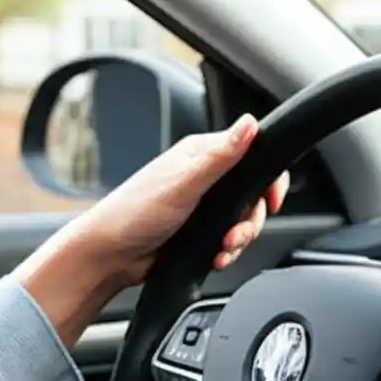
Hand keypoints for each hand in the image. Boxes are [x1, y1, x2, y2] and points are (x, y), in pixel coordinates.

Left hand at [15, 114, 289, 345]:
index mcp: (202, 155)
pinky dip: (227, 251)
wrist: (109, 256)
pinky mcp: (200, 231)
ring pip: (243, 220)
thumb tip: (250, 124)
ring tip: (222, 249)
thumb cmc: (134, 213)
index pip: (252, 154)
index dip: (269, 179)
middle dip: (251, 219)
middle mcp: (205, 177)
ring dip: (239, 239)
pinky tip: (215, 257)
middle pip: (254, 194)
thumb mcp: (183, 183)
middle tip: (235, 234)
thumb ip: (220, 155)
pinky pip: (229, 240)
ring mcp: (203, 206)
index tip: (271, 199)